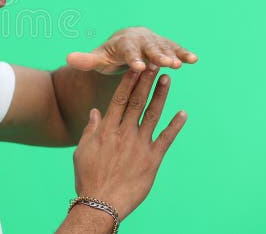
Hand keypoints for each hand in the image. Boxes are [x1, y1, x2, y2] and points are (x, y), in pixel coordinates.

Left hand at [66, 26, 197, 74]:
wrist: (126, 41)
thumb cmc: (111, 54)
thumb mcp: (98, 58)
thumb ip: (86, 60)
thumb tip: (68, 58)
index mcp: (123, 44)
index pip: (128, 52)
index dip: (134, 59)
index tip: (139, 68)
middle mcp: (140, 40)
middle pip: (149, 48)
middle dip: (157, 56)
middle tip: (166, 64)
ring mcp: (154, 41)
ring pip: (164, 48)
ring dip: (172, 55)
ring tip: (180, 64)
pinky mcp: (165, 45)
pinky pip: (175, 49)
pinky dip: (183, 53)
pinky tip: (194, 59)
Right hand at [73, 65, 186, 220]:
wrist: (101, 202)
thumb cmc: (89, 177)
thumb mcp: (83, 150)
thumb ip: (91, 129)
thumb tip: (95, 111)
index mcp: (107, 129)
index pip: (119, 99)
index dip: (128, 81)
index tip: (135, 66)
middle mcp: (124, 133)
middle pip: (137, 101)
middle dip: (146, 81)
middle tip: (155, 63)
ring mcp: (140, 145)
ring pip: (152, 114)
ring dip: (161, 95)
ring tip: (168, 79)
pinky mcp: (152, 160)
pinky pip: (166, 139)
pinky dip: (175, 125)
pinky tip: (183, 113)